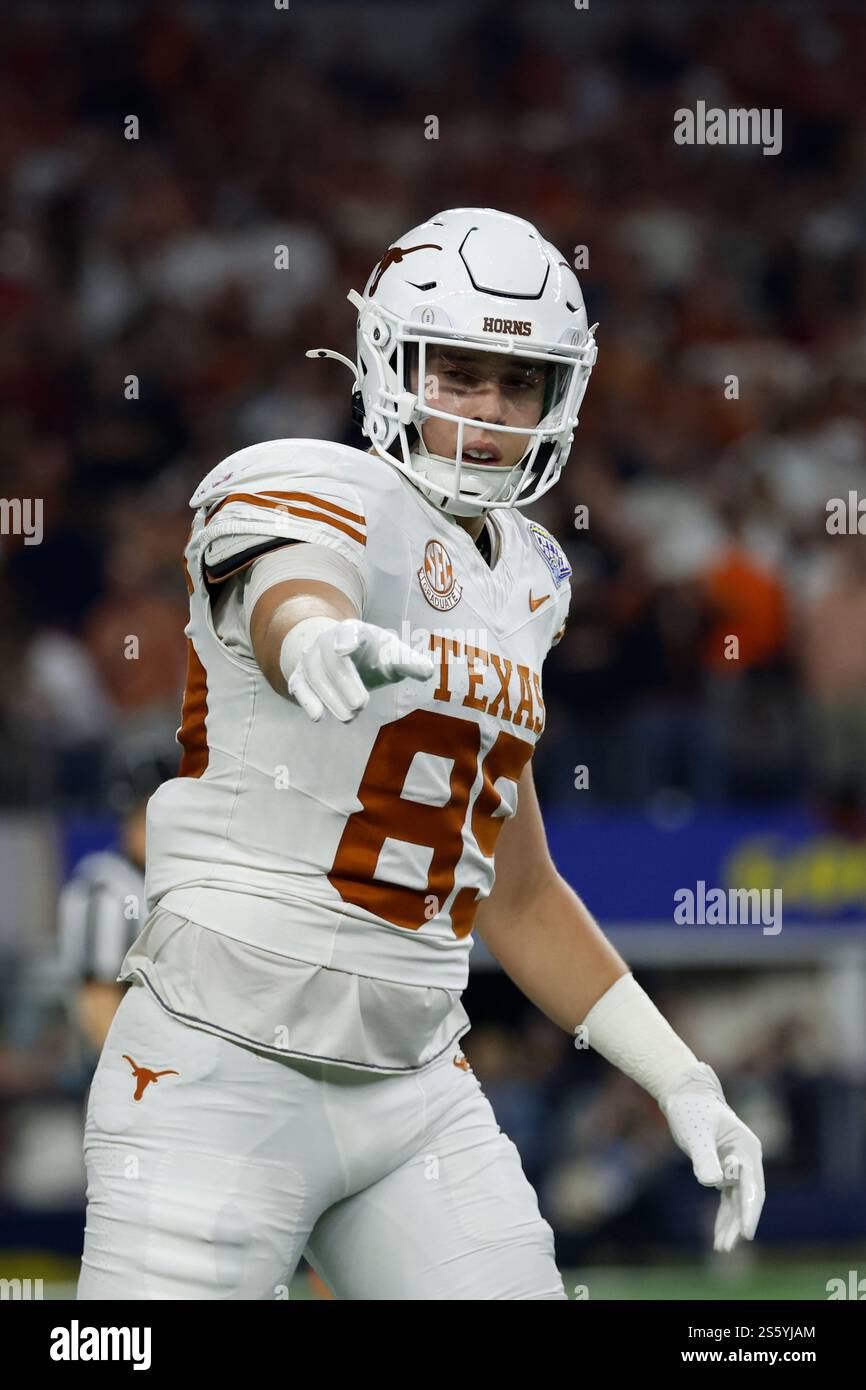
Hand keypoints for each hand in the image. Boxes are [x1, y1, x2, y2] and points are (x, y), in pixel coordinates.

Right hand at [287, 618, 433, 722]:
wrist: (341, 655)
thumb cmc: (373, 655)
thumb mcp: (392, 655)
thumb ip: (409, 663)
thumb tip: (428, 671)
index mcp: (353, 630)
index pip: (348, 630)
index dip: (347, 638)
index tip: (346, 648)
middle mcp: (327, 641)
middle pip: (331, 659)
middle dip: (345, 682)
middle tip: (361, 705)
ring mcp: (311, 657)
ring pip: (314, 674)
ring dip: (330, 696)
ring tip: (350, 718)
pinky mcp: (301, 676)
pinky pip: (299, 685)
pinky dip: (306, 700)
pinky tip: (317, 716)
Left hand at [659, 1062, 764, 1251]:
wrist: (685, 1097)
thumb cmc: (692, 1110)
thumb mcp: (696, 1131)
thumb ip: (705, 1156)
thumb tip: (713, 1183)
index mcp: (747, 1148)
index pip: (753, 1186)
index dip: (750, 1210)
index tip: (746, 1232)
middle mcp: (746, 1160)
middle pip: (747, 1198)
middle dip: (738, 1223)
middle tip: (727, 1246)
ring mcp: (736, 1167)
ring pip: (737, 1202)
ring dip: (730, 1224)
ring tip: (721, 1248)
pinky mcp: (723, 1172)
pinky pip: (726, 1199)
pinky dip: (722, 1216)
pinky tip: (718, 1235)